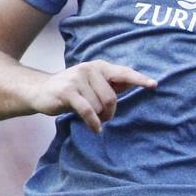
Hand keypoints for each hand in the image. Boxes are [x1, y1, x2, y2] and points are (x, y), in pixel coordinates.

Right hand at [27, 59, 156, 133]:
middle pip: (112, 98)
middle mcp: (90, 69)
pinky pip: (88, 112)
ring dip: (98, 118)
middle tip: (102, 118)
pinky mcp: (68, 92)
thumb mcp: (92, 84)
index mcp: (99, 66)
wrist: (41, 91)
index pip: (123, 73)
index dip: (139, 80)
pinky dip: (93, 123)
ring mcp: (78, 79)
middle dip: (109, 113)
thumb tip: (132, 82)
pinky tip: (95, 129)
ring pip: (99, 106)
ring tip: (91, 118)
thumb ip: (110, 84)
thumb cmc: (72, 90)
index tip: (154, 85)